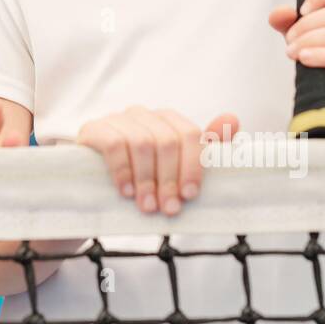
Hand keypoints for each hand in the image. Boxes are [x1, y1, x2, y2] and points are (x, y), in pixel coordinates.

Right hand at [77, 108, 239, 214]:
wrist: (90, 186)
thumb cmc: (139, 177)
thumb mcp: (172, 168)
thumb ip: (203, 147)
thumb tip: (233, 120)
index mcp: (167, 120)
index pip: (190, 133)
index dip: (193, 165)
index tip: (190, 195)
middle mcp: (143, 115)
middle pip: (166, 140)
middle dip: (169, 179)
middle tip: (168, 209)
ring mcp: (116, 119)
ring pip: (142, 142)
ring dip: (147, 179)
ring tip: (147, 206)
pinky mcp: (93, 129)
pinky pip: (114, 144)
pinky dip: (123, 170)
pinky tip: (126, 192)